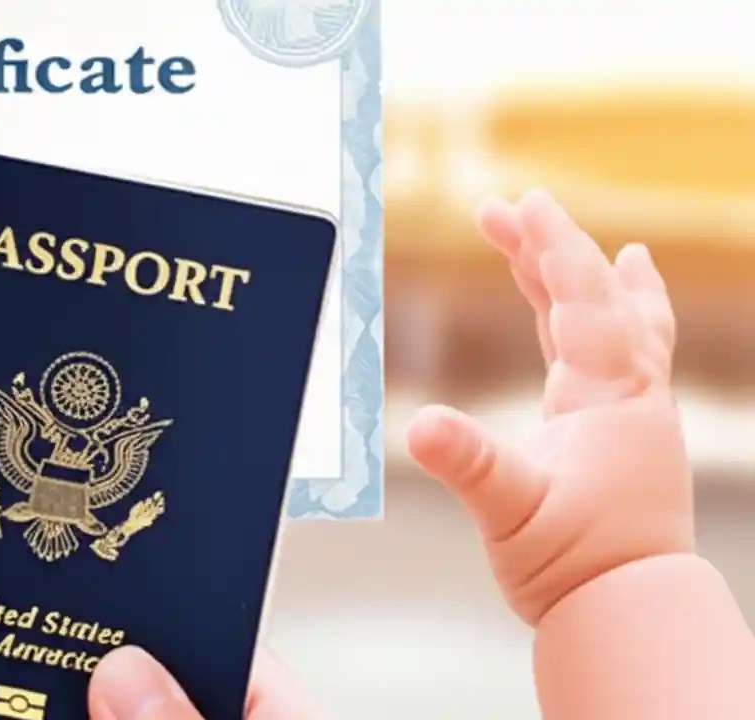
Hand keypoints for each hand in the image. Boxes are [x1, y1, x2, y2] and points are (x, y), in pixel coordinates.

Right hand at [407, 189, 692, 624]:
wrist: (626, 606)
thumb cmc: (571, 562)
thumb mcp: (508, 509)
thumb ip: (466, 462)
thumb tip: (417, 423)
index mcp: (606, 396)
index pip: (580, 298)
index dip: (550, 245)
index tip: (522, 202)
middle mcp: (631, 391)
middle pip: (599, 295)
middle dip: (553, 248)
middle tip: (509, 209)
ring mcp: (636, 410)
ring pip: (619, 321)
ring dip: (590, 278)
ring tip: (595, 241)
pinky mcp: (627, 430)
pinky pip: (628, 351)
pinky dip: (619, 317)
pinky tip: (619, 309)